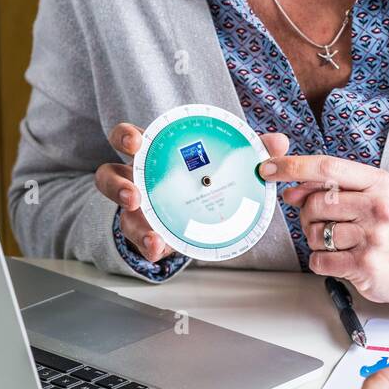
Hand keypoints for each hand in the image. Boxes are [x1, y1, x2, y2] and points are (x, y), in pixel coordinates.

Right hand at [99, 124, 289, 262]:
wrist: (186, 208)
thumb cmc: (198, 175)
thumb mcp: (219, 160)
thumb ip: (248, 150)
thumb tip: (279, 141)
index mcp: (151, 153)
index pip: (128, 138)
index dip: (125, 137)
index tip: (134, 142)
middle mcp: (134, 179)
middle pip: (109, 175)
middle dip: (117, 184)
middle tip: (133, 194)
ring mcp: (135, 209)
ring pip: (121, 215)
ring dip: (135, 225)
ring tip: (152, 235)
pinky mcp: (144, 233)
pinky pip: (141, 241)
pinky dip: (152, 246)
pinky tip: (162, 250)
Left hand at [259, 152, 388, 304]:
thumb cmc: (386, 227)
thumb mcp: (366, 196)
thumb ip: (328, 187)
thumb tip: (290, 190)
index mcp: (377, 182)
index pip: (327, 167)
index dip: (292, 167)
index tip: (267, 168)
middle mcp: (378, 206)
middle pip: (315, 203)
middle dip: (308, 215)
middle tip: (327, 223)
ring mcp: (373, 236)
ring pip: (314, 233)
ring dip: (317, 241)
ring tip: (341, 243)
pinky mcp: (364, 265)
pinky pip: (319, 260)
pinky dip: (321, 261)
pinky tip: (341, 259)